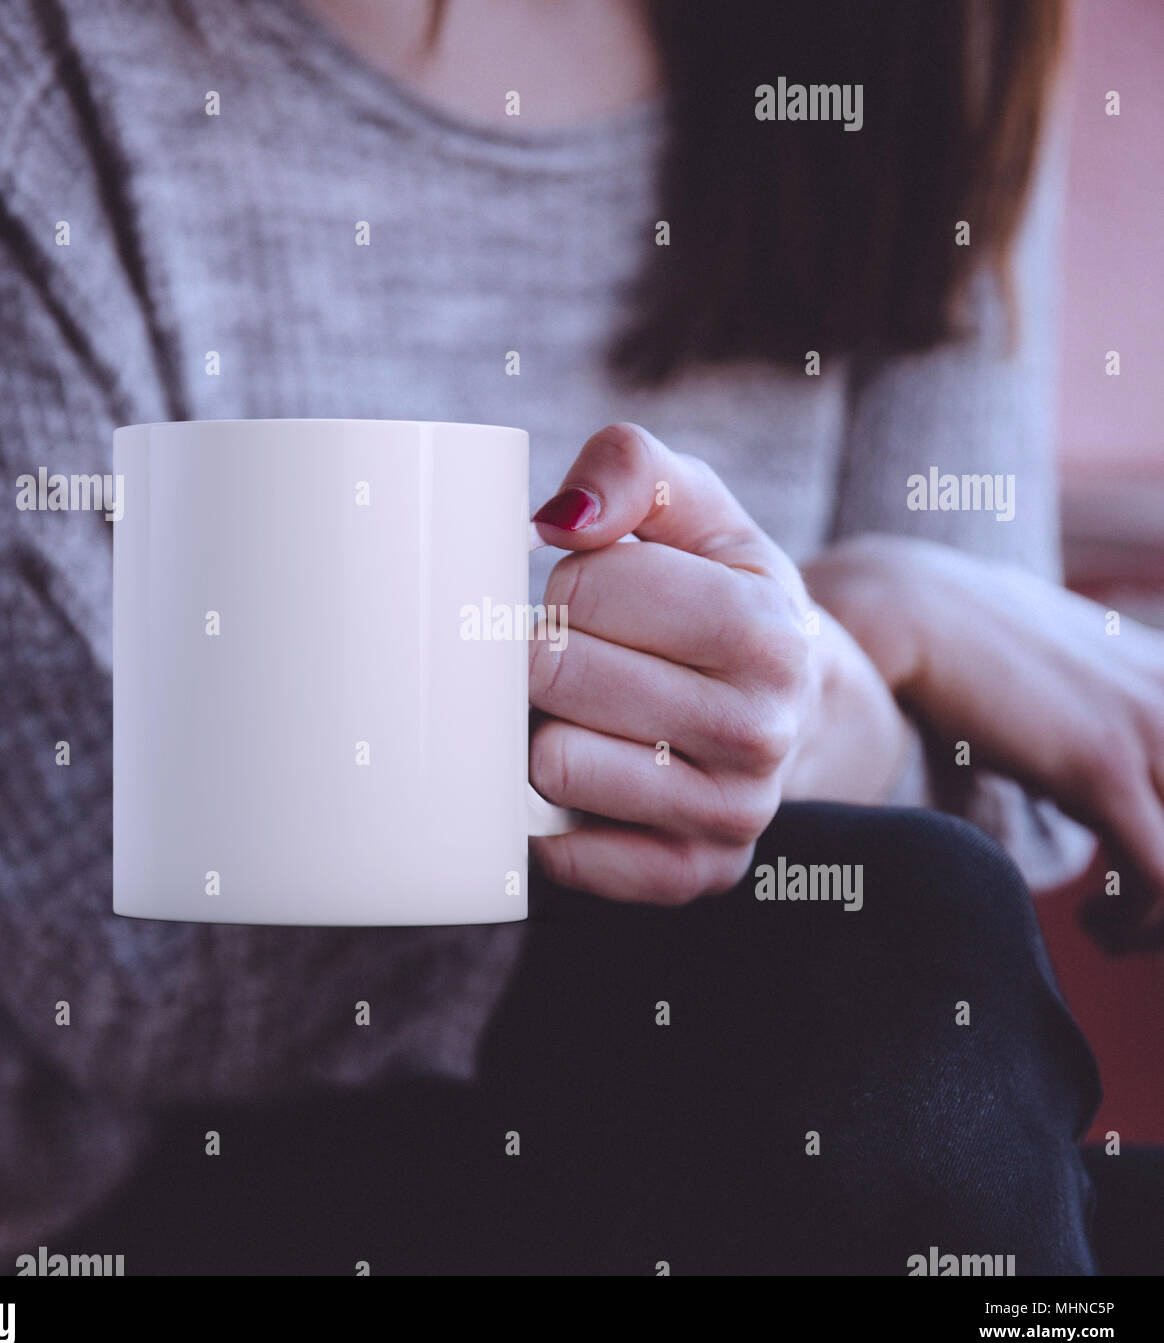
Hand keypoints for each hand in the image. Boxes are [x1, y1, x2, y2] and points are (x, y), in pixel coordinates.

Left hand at [527, 423, 911, 903]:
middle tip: (587, 654)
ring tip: (591, 713)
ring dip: (545, 729)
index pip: (585, 585)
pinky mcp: (690, 875)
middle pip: (554, 674)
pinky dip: (553, 811)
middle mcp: (761, 731)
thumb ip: (631, 467)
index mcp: (768, 629)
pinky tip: (592, 774)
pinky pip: (566, 853)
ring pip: (549, 765)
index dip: (572, 580)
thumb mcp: (697, 510)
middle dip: (548, 651)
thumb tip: (558, 519)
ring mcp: (730, 815)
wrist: (798, 704)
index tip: (604, 593)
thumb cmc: (722, 594)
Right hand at [808, 533, 1163, 944]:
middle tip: (1135, 922)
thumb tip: (1089, 759)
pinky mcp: (1104, 767)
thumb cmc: (968, 647)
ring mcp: (1153, 728)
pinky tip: (1092, 924)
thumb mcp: (1064, 670)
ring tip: (1110, 930)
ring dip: (1162, 925)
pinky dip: (1136, 925)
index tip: (1140, 889)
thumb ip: (1101, 705)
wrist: (912, 609)